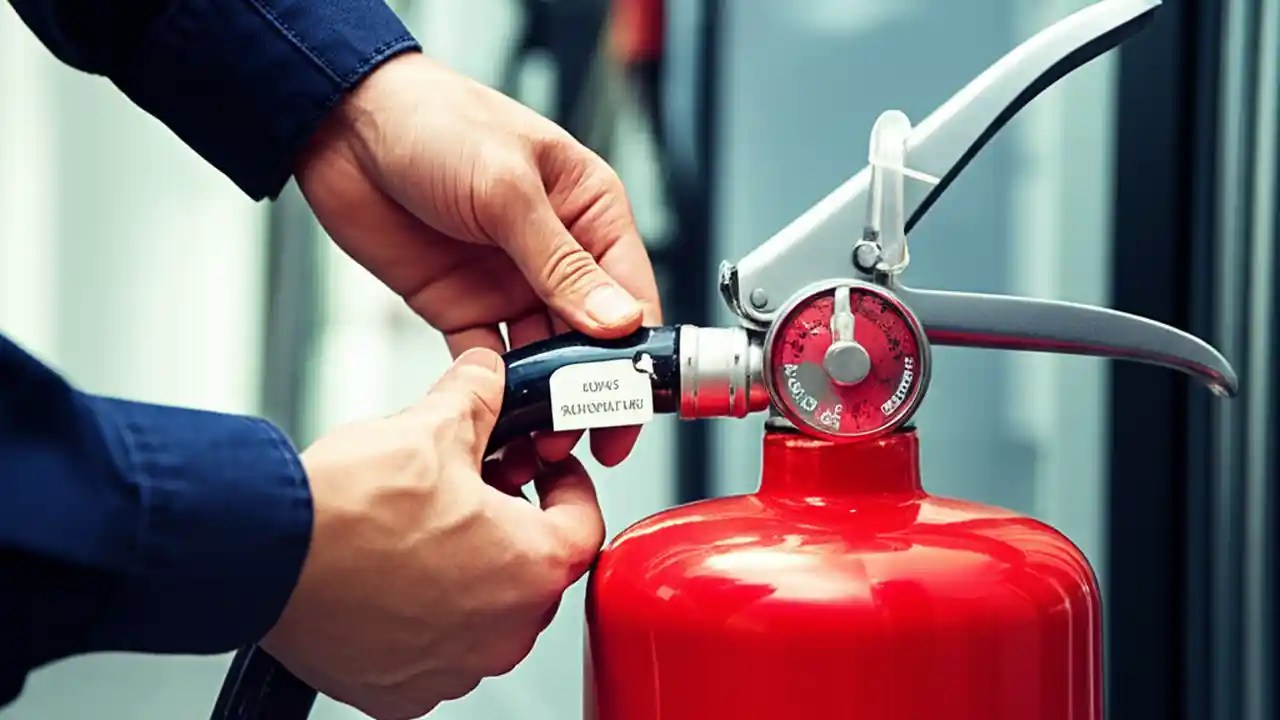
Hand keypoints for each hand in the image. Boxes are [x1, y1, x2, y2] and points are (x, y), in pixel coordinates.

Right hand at [260, 349, 604, 719]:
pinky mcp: (405, 691)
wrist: (263, 561)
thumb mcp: (430, 430)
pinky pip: (434, 651)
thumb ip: (476, 398)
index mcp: (532, 567)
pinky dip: (423, 618)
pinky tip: (392, 578)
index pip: (583, 523)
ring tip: (426, 530)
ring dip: (468, 573)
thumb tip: (487, 376)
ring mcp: (457, 668)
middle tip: (477, 491)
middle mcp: (505, 631)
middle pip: (532, 570)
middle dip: (512, 526)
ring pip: (484, 613)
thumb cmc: (348, 512)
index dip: (567, 486)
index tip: (545, 471)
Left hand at [294, 51, 662, 466]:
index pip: (631, 291)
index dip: (638, 350)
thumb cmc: (435, 121)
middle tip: (595, 437)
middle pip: (593, 337)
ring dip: (549, 398)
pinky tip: (501, 415)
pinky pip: (490, 360)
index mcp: (587, 210)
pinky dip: (497, 392)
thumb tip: (617, 320)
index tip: (636, 398)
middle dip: (595, 388)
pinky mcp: (462, 305)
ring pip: (545, 357)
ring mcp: (509, 282)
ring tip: (549, 438)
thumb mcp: (507, 189)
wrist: (341, 124)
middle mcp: (556, 252)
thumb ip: (560, 262)